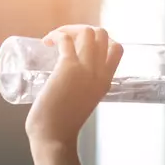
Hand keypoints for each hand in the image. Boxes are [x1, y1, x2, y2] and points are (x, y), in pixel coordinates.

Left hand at [25, 25, 123, 147]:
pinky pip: (65, 39)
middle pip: (104, 35)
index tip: (83, 47)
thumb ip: (83, 88)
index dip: (101, 41)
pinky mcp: (68, 67)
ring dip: (70, 29)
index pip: (117, 50)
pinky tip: (47, 42)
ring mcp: (85, 69)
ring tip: (56, 40)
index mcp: (106, 82)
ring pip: (88, 31)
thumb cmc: (64, 124)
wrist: (55, 135)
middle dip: (84, 31)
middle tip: (67, 41)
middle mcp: (100, 73)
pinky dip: (56, 35)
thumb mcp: (84, 102)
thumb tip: (69, 79)